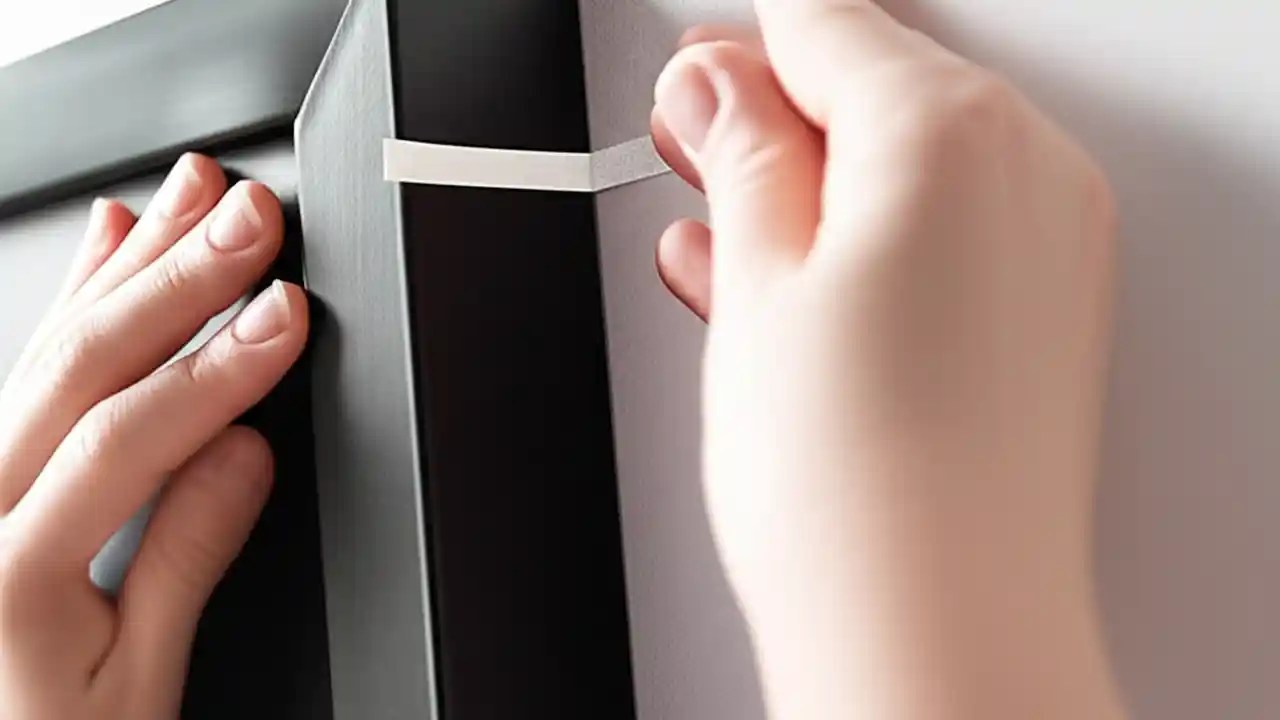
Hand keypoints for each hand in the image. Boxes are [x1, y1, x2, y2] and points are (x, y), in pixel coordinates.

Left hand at [0, 155, 307, 718]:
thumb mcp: (137, 687)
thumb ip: (184, 560)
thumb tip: (245, 450)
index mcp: (5, 575)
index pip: (127, 439)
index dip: (216, 369)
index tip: (284, 314)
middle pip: (80, 368)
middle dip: (178, 281)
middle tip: (251, 218)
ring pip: (48, 349)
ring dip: (133, 265)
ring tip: (197, 199)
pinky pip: (22, 367)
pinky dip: (73, 298)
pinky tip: (112, 246)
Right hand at [652, 2, 1123, 717]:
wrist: (937, 639)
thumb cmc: (854, 488)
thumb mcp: (757, 282)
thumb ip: (741, 155)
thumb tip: (718, 84)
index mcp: (950, 132)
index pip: (824, 26)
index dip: (733, 52)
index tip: (682, 84)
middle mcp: (1027, 173)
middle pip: (876, 90)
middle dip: (771, 114)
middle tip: (689, 148)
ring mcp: (1049, 247)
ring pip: (907, 169)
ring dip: (807, 189)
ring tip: (717, 234)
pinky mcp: (1043, 317)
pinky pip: (943, 237)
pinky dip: (862, 246)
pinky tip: (783, 290)